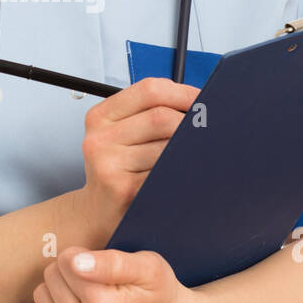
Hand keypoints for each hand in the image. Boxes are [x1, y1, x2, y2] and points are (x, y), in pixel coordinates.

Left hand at [28, 243, 210, 302]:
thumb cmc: (158, 292)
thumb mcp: (147, 266)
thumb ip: (111, 261)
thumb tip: (75, 263)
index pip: (65, 261)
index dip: (85, 256)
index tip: (104, 266)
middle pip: (51, 276)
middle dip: (72, 272)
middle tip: (100, 282)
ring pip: (41, 295)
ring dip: (62, 290)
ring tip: (90, 296)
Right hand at [75, 76, 200, 243]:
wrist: (96, 212)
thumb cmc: (117, 169)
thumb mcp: (119, 135)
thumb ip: (148, 114)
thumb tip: (199, 104)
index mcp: (100, 117)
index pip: (149, 90)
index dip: (183, 93)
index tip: (202, 102)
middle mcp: (99, 138)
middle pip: (162, 118)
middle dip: (190, 125)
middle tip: (206, 133)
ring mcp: (108, 164)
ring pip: (167, 148)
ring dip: (186, 152)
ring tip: (191, 157)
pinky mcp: (122, 189)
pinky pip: (164, 174)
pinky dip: (179, 173)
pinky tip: (181, 176)